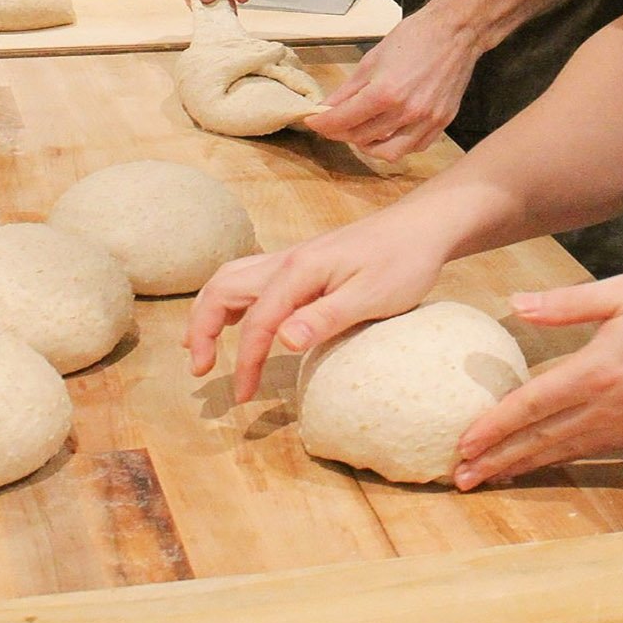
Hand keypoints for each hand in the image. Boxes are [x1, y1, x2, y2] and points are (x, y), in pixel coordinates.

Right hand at [183, 212, 448, 399]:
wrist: (422, 227)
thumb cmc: (403, 262)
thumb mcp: (372, 296)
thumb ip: (325, 318)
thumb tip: (281, 341)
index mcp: (300, 269)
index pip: (258, 321)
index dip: (245, 360)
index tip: (244, 396)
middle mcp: (287, 259)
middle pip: (223, 288)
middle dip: (202, 328)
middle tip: (200, 370)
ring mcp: (293, 258)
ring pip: (232, 278)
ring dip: (210, 311)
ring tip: (202, 348)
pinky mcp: (303, 263)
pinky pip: (252, 278)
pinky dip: (232, 301)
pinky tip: (238, 322)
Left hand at [301, 0, 482, 160]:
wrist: (456, 32)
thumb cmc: (414, 37)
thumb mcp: (373, 58)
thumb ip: (349, 89)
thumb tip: (328, 106)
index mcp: (385, 92)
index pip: (344, 120)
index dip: (323, 123)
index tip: (313, 122)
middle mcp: (406, 111)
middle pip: (361, 137)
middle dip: (341, 133)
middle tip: (333, 124)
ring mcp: (426, 120)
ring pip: (387, 152)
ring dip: (367, 146)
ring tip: (360, 132)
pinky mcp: (441, 123)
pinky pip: (413, 147)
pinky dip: (396, 144)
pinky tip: (389, 131)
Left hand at [450, 274, 622, 488]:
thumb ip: (568, 303)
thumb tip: (517, 303)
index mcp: (597, 370)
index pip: (532, 404)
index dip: (494, 426)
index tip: (463, 445)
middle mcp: (608, 407)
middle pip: (541, 440)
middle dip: (498, 461)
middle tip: (461, 479)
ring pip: (565, 451)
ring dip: (525, 465)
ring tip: (492, 479)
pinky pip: (594, 452)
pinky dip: (562, 460)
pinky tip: (548, 462)